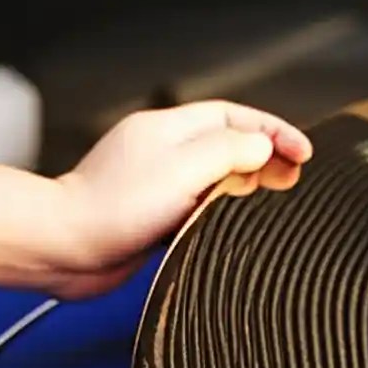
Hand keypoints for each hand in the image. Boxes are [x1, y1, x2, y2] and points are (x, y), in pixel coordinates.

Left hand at [50, 100, 312, 297]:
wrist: (64, 249)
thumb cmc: (113, 209)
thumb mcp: (184, 169)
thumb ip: (229, 151)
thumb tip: (263, 145)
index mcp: (169, 129)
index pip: (234, 117)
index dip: (274, 130)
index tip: (303, 152)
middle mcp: (162, 153)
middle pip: (227, 144)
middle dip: (265, 157)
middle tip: (292, 178)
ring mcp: (155, 185)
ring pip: (215, 179)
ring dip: (245, 187)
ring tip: (270, 200)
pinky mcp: (150, 219)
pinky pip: (197, 208)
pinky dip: (220, 213)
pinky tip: (231, 227)